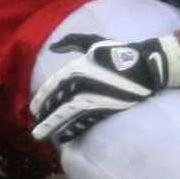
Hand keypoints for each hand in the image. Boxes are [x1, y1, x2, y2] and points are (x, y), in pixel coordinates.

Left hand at [30, 33, 179, 143]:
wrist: (145, 66)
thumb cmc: (119, 52)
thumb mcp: (93, 41)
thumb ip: (71, 41)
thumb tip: (53, 47)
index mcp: (76, 67)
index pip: (53, 86)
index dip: (42, 98)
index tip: (34, 109)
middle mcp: (80, 84)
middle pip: (57, 103)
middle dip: (45, 115)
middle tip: (36, 126)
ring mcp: (92, 97)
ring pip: (67, 115)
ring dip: (53, 126)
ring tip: (41, 135)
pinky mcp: (104, 108)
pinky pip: (84, 122)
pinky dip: (73, 130)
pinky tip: (64, 137)